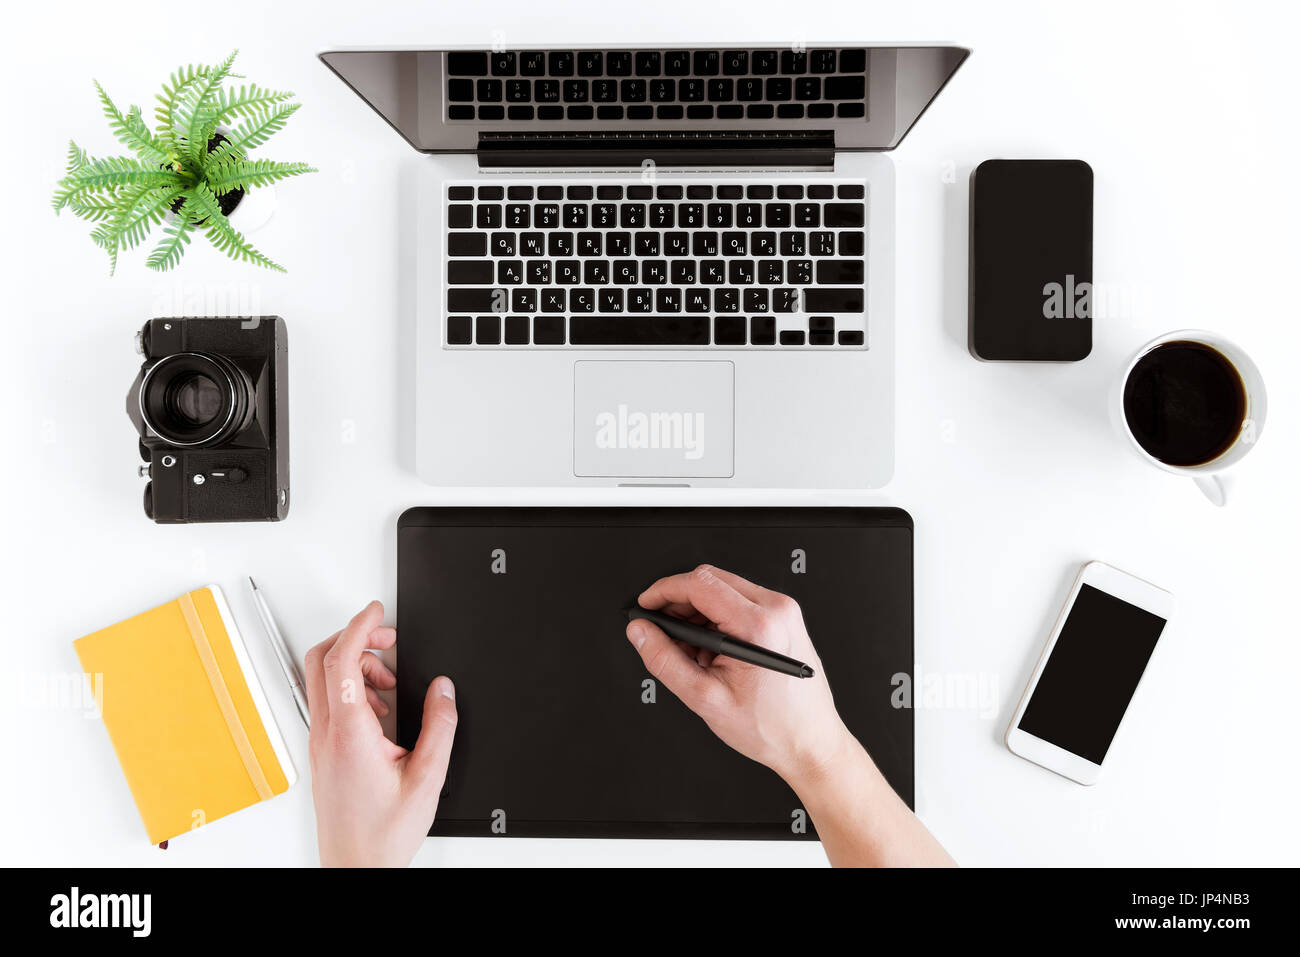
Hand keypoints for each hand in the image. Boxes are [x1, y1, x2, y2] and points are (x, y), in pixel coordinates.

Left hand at [305, 601, 456, 866]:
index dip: (359, 626)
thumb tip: (444, 690)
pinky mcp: (323, 753)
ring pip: (323, 682)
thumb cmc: (382, 835)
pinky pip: (329, 705)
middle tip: (387, 635)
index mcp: (350, 734)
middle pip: (321, 661)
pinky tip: (381, 709)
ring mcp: (320, 744)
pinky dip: (352, 691)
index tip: (376, 610)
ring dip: (355, 667)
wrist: (356, 867)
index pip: (343, 661)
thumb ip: (440, 728)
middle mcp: (326, 735)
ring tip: (392, 681)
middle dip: (354, 637)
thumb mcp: (427, 778)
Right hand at [625, 565, 852, 783]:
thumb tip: (641, 633)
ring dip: (697, 613)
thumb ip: (665, 660)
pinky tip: (711, 651)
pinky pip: (739, 602)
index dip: (663, 591)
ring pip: (724, 589)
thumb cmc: (771, 728)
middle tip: (661, 632)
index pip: (700, 584)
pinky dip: (716, 618)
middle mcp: (777, 610)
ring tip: (692, 653)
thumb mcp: (706, 698)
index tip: (646, 605)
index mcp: (759, 626)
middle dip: (678, 602)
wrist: (810, 742)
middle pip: (711, 580)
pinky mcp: (784, 618)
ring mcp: (784, 612)